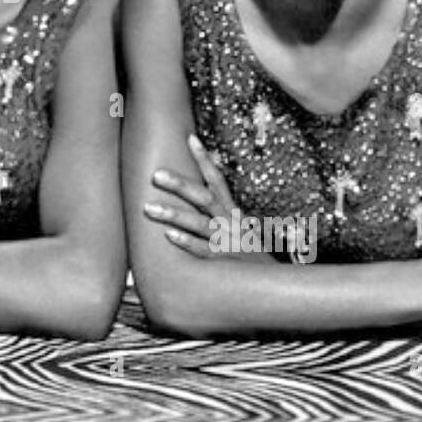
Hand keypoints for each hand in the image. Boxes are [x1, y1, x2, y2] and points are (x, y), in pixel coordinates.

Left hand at [143, 134, 275, 261]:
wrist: (273, 283)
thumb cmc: (250, 256)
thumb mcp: (239, 229)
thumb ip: (220, 215)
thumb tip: (199, 197)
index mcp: (232, 212)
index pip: (217, 180)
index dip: (204, 159)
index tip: (190, 138)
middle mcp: (230, 222)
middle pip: (204, 198)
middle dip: (180, 185)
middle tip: (155, 174)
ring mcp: (228, 241)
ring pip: (199, 224)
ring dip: (173, 215)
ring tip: (148, 208)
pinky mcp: (225, 261)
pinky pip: (204, 251)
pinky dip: (187, 243)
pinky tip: (169, 236)